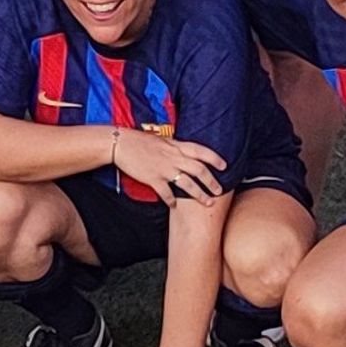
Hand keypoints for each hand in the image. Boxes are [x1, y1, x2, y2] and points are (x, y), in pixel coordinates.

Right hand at [109, 128, 228, 202]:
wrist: (121, 144)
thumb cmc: (140, 140)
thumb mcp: (162, 140)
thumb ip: (175, 147)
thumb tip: (186, 152)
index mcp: (176, 146)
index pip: (201, 151)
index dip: (214, 158)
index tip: (224, 166)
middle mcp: (173, 157)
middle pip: (199, 170)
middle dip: (212, 181)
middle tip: (219, 190)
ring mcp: (164, 169)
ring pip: (188, 184)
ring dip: (200, 195)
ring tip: (208, 202)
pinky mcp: (153, 179)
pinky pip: (167, 193)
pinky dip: (172, 201)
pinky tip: (175, 206)